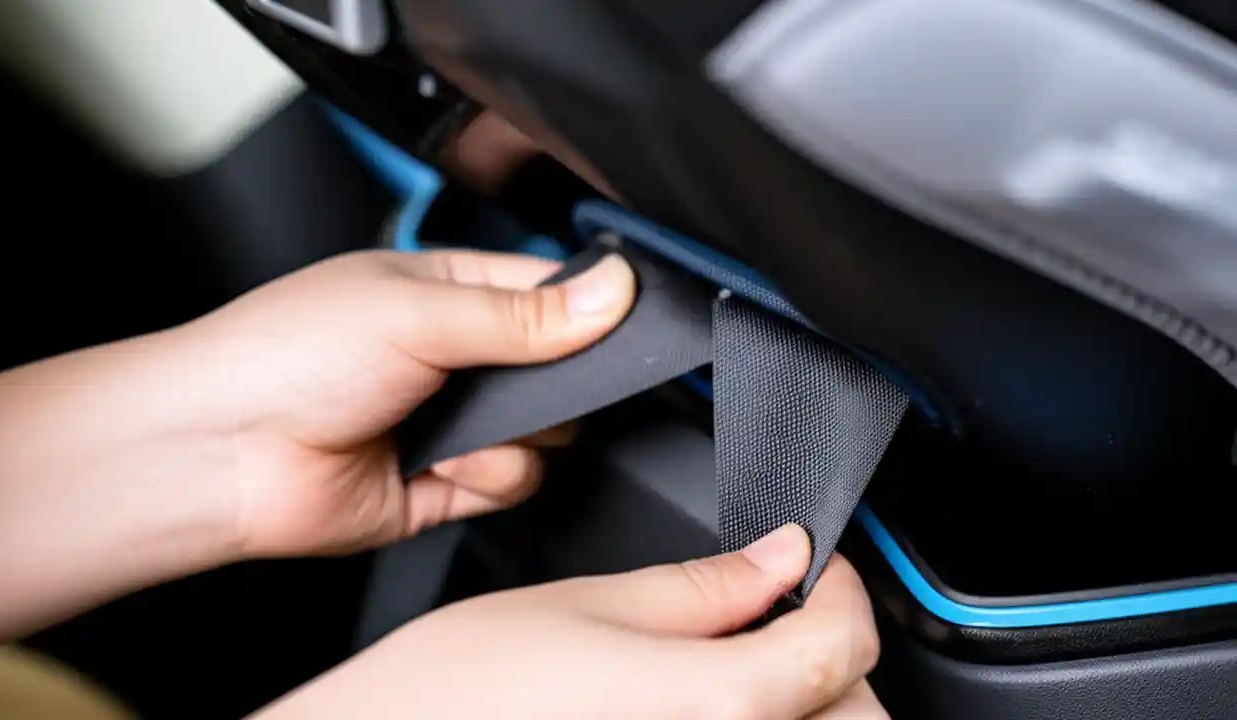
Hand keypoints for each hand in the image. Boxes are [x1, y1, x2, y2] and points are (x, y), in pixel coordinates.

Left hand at [171, 249, 635, 557]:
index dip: (590, 308)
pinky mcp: (447, 485)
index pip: (549, 292)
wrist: (221, 454)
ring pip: (547, 432)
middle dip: (557, 383)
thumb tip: (614, 289)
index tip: (621, 323)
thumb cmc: (285, 356)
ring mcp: (451, 423)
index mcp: (447, 291)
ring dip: (520, 435)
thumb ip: (524, 314)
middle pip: (559, 369)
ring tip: (462, 429)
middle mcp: (455, 357)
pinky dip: (491, 477)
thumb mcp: (418, 313)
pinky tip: (442, 466)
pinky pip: (514, 481)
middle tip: (526, 382)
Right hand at [258, 524, 884, 718]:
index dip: (844, 589)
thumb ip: (702, 587)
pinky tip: (708, 707)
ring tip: (746, 661)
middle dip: (837, 656)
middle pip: (856, 717)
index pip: (843, 645)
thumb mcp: (587, 607)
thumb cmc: (454, 695)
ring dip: (812, 704)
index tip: (820, 565)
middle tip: (786, 610)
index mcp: (714, 704)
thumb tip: (778, 559)